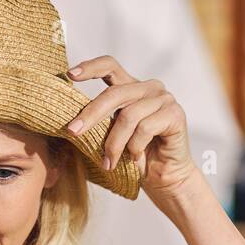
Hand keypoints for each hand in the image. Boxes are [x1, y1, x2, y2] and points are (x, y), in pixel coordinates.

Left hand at [64, 56, 198, 203]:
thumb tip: (71, 120)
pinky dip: (135, 147)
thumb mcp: (113, 135)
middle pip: (114, 94)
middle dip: (90, 114)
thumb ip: (100, 121)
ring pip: (128, 116)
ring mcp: (164, 98)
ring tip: (109, 162)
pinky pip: (145, 128)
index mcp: (131, 87)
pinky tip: (135, 158)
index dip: (90, 68)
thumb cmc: (136, 157)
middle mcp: (149, 88)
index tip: (69, 75)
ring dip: (114, 144)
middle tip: (73, 131)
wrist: (165, 178)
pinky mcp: (175, 114)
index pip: (110, 66)